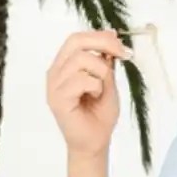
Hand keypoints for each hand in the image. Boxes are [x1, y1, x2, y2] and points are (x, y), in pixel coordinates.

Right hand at [45, 30, 132, 158]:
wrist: (95, 141)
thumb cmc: (99, 114)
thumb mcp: (107, 81)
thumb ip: (106, 60)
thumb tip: (112, 34)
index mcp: (65, 66)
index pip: (77, 39)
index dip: (101, 36)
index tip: (122, 45)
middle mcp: (56, 72)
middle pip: (76, 42)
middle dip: (103, 44)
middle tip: (122, 55)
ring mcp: (54, 85)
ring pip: (81, 60)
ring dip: (101, 72)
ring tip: (101, 89)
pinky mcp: (57, 98)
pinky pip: (81, 80)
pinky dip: (96, 86)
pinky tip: (94, 97)